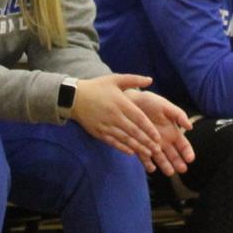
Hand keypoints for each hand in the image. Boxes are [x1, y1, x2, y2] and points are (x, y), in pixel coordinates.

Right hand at [69, 75, 195, 174]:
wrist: (74, 97)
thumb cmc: (97, 86)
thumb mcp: (115, 79)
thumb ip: (134, 79)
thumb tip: (150, 80)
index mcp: (120, 103)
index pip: (138, 118)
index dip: (149, 128)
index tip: (158, 136)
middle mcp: (114, 115)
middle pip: (133, 131)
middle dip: (146, 141)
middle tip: (157, 149)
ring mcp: (106, 125)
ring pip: (124, 138)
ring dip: (137, 147)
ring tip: (148, 153)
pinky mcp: (98, 132)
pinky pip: (112, 142)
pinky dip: (122, 148)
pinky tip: (131, 153)